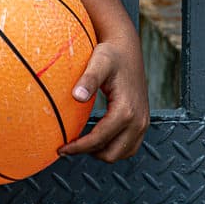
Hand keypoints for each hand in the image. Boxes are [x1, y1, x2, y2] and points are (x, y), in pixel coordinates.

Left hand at [58, 35, 149, 161]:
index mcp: (126, 109)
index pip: (100, 139)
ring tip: (81, 143)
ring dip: (101, 152)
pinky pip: (129, 147)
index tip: (61, 148)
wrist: (128, 50)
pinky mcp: (142, 122)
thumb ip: (89, 79)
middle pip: (112, 153)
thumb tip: (76, 96)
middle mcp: (138, 120)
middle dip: (89, 152)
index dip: (79, 147)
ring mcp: (143, 123)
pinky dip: (113, 147)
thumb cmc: (111, 54)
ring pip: (122, 153)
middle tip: (68, 147)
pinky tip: (96, 137)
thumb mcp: (99, 62)